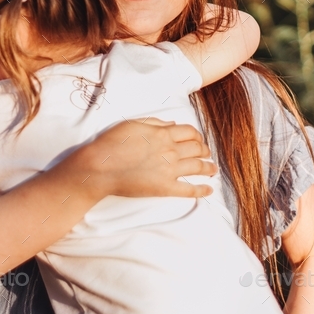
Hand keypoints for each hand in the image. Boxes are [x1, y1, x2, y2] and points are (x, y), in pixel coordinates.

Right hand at [67, 118, 217, 200]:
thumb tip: (171, 124)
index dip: (197, 135)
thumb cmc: (112, 143)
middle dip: (204, 150)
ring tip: (213, 169)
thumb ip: (155, 122)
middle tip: (206, 154)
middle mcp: (170, 150)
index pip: (190, 132)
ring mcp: (169, 170)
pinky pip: (189, 189)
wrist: (101, 167)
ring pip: (198, 167)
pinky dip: (201, 190)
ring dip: (208, 167)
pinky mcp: (165, 188)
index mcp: (163, 133)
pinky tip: (208, 190)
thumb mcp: (133, 123)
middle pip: (197, 148)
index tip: (198, 139)